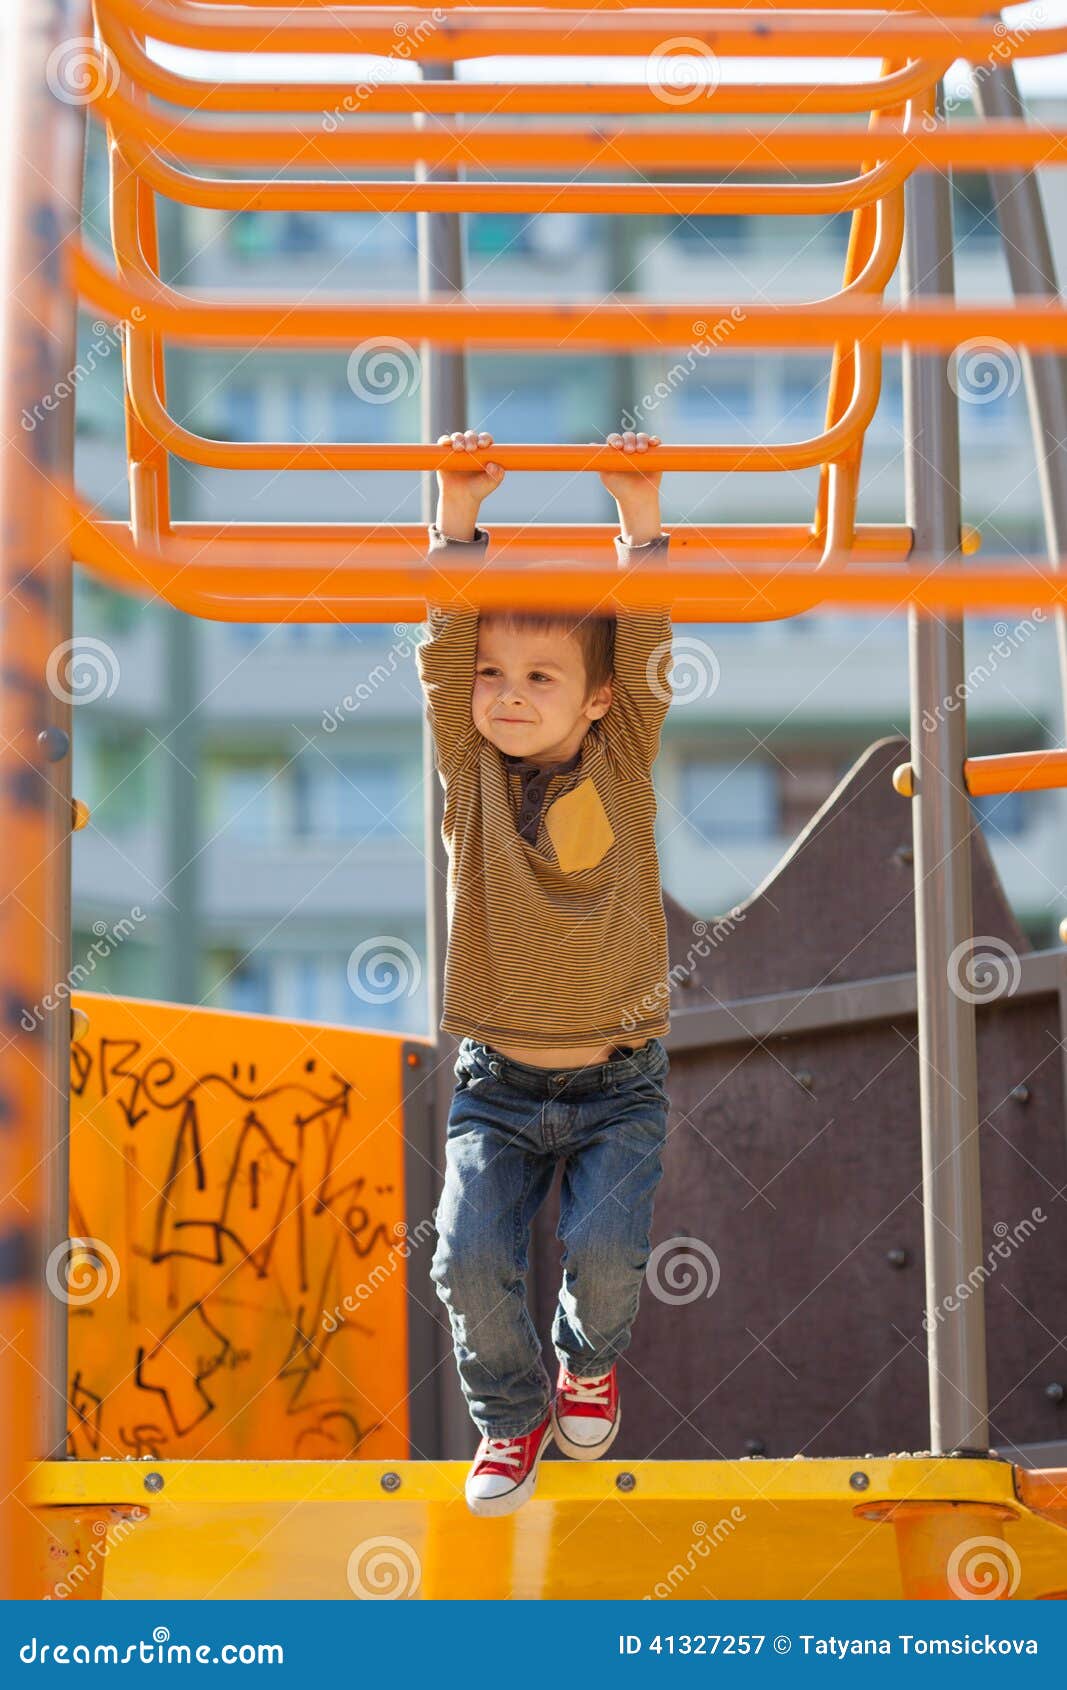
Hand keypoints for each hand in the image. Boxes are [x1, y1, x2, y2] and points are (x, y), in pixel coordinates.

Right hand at [435, 429, 504, 540]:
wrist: (460, 498)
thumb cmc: (478, 490)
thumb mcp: (491, 483)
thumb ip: (497, 474)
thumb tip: (493, 465)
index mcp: (484, 451)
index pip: (485, 439)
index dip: (484, 439)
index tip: (482, 445)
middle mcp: (471, 448)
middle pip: (471, 435)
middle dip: (471, 439)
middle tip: (470, 449)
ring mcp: (457, 450)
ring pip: (457, 437)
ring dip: (458, 438)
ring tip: (459, 448)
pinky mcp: (445, 453)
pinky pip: (444, 442)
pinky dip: (444, 440)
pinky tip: (447, 443)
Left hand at [597, 431, 662, 547]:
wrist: (636, 499)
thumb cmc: (619, 489)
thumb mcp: (606, 474)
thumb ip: (600, 460)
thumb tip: (591, 443)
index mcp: (616, 451)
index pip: (615, 439)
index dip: (616, 439)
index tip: (617, 447)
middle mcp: (629, 448)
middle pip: (628, 436)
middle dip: (629, 440)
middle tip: (629, 451)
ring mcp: (642, 450)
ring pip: (642, 437)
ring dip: (641, 440)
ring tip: (640, 450)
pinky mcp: (655, 454)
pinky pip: (656, 443)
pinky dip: (655, 440)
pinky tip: (653, 443)